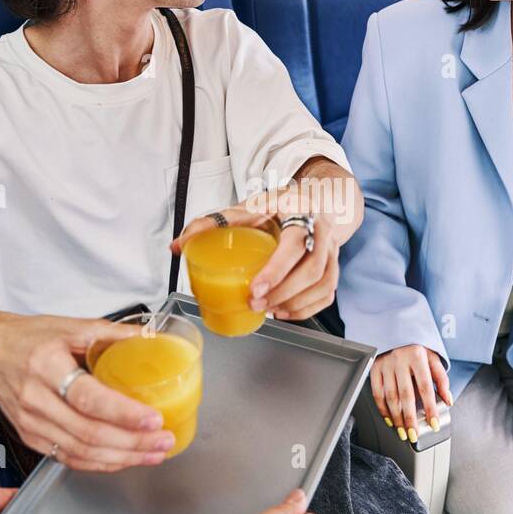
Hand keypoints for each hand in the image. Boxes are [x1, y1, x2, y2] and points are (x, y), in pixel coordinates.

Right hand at [0, 312, 176, 471]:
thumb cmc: (25, 339)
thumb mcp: (68, 326)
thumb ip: (111, 334)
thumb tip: (150, 339)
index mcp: (46, 366)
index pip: (88, 398)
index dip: (123, 413)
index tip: (152, 418)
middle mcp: (36, 399)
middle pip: (88, 432)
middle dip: (132, 443)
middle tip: (162, 441)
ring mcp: (31, 423)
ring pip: (81, 451)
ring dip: (122, 457)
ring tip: (153, 453)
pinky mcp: (31, 438)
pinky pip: (69, 458)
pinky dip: (100, 463)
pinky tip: (124, 459)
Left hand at [171, 183, 339, 321]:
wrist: (314, 201)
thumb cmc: (277, 207)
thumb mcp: (247, 207)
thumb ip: (213, 222)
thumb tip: (179, 245)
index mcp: (300, 211)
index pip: (294, 243)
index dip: (277, 269)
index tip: (255, 287)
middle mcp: (322, 231)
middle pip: (313, 269)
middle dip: (283, 292)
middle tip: (256, 303)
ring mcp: (332, 251)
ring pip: (323, 284)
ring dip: (296, 302)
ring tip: (269, 309)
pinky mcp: (333, 267)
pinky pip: (327, 293)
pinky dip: (307, 308)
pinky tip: (285, 312)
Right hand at [370, 344, 451, 442]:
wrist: (394, 330)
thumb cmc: (416, 348)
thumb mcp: (433, 358)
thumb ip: (441, 379)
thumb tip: (448, 400)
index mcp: (418, 356)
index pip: (426, 387)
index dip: (430, 408)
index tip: (433, 424)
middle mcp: (400, 360)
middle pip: (406, 395)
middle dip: (410, 419)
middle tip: (414, 435)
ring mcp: (385, 364)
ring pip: (390, 397)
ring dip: (397, 418)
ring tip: (403, 432)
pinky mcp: (374, 368)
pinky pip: (377, 393)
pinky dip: (383, 409)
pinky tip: (390, 420)